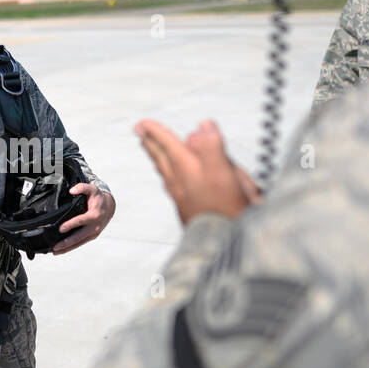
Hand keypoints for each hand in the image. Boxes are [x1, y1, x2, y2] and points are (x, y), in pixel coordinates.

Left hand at [52, 182, 115, 254]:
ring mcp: (93, 233)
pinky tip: (62, 250)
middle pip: (79, 236)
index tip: (60, 228)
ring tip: (55, 251)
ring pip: (79, 243)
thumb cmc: (98, 198)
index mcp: (94, 215)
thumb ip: (82, 187)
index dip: (70, 225)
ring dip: (67, 248)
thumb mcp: (92, 189)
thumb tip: (72, 190)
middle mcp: (95, 227)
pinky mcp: (91, 237)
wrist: (109, 207)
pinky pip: (80, 243)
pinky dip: (71, 247)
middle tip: (55, 246)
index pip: (81, 221)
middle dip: (66, 242)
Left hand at [135, 119, 259, 222]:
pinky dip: (167, 173)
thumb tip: (201, 126)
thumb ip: (211, 147)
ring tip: (150, 148)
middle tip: (139, 131)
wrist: (225, 245)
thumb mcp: (225, 172)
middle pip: (162, 158)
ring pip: (165, 172)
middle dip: (151, 143)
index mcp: (188, 170)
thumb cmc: (229, 210)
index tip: (143, 123)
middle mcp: (180, 183)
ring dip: (157, 157)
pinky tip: (169, 177)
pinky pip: (171, 184)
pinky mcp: (187, 209)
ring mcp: (182, 198)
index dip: (156, 131)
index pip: (168, 144)